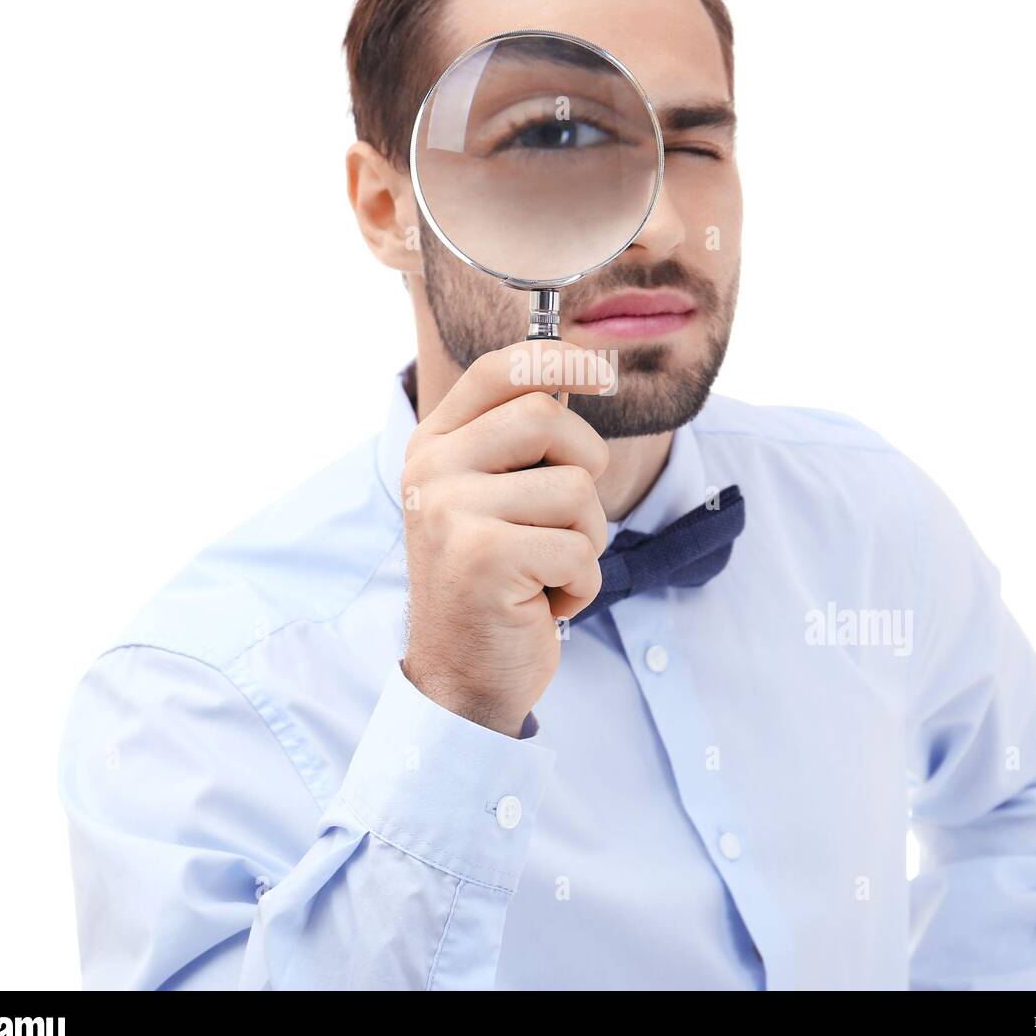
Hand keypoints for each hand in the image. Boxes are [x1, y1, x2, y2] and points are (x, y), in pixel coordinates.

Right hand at [400, 341, 613, 736]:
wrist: (462, 676)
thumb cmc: (495, 582)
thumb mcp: (494, 497)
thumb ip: (518, 440)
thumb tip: (581, 369)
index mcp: (435, 445)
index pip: (499, 370)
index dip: (560, 358)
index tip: (603, 373)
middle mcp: (432, 470)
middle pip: (546, 417)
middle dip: (585, 468)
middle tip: (567, 519)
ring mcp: (451, 512)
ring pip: (574, 489)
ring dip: (587, 539)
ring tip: (550, 569)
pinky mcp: (482, 558)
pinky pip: (579, 549)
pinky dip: (582, 583)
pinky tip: (546, 602)